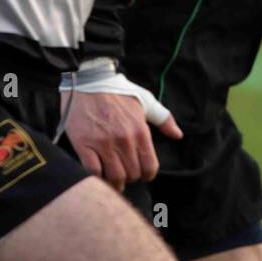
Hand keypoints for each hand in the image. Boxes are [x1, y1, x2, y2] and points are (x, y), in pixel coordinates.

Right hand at [62, 90, 182, 191]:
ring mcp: (103, 143)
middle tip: (124, 172)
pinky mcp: (84, 144)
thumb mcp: (145, 100)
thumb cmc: (117, 91)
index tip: (140, 172)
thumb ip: (164, 118)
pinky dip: (97, 176)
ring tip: (111, 176)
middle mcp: (124, 139)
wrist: (88, 80)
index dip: (146, 175)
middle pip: (132, 175)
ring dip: (115, 181)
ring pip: (114, 177)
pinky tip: (98, 171)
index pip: (149, 167)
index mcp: (140, 131)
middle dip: (130, 177)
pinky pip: (93, 171)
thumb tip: (178, 135)